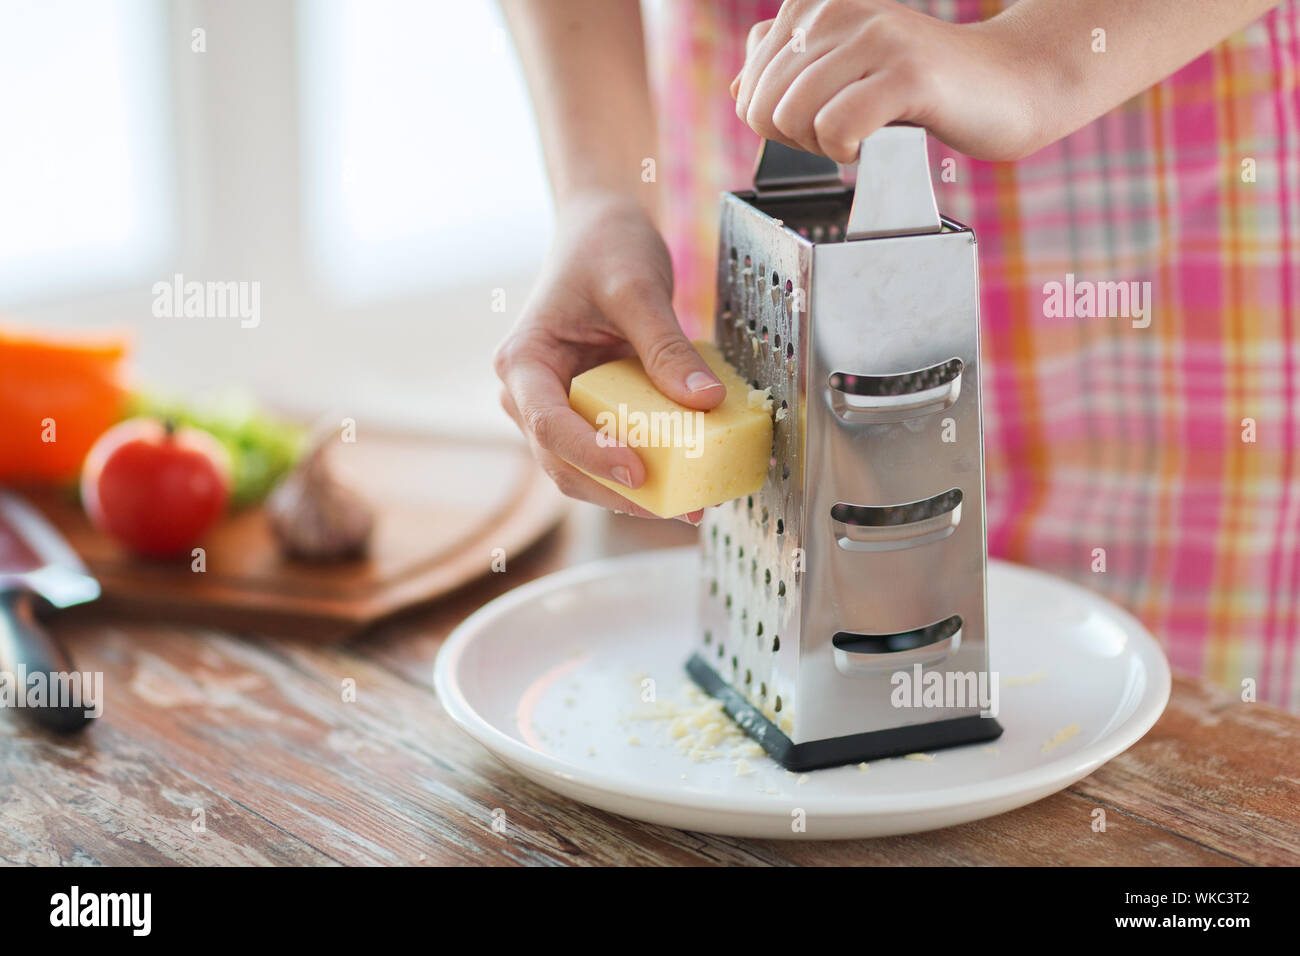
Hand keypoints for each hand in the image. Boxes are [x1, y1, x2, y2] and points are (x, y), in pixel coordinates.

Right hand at [493, 192, 724, 521]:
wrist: (601, 232)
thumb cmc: (605, 249)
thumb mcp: (639, 290)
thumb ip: (667, 347)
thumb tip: (705, 402)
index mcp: (523, 363)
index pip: (550, 424)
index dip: (591, 455)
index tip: (638, 472)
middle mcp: (529, 395)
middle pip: (565, 463)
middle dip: (620, 493)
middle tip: (684, 507)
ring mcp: (556, 409)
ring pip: (586, 471)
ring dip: (635, 493)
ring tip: (694, 504)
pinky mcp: (588, 414)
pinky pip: (611, 452)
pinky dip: (647, 469)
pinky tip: (689, 479)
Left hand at [731, 0, 1039, 162]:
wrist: (1008, 85)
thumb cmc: (922, 85)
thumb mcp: (843, 67)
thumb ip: (788, 68)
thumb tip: (737, 89)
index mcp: (814, 5)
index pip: (749, 88)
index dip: (780, 123)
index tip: (827, 115)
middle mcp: (838, 9)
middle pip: (763, 107)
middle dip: (797, 140)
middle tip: (848, 132)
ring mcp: (874, 38)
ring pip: (793, 117)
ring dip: (824, 148)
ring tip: (865, 133)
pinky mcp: (906, 73)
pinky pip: (836, 128)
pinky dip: (848, 151)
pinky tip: (876, 141)